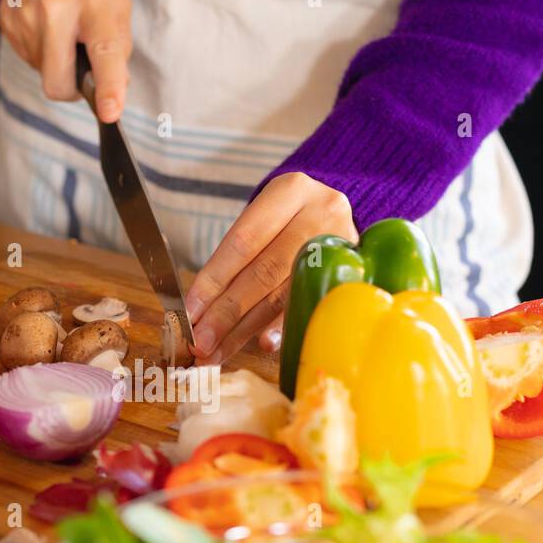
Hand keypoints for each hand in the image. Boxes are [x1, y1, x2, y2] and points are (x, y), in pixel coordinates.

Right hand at [0, 0, 131, 122]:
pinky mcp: (6, 21)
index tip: (109, 112)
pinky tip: (46, 26)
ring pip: (42, 73)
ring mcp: (24, 17)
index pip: (103, 52)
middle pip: (57, 82)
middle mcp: (53, 10)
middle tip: (83, 69)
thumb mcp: (116, 2)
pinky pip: (28, 59)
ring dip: (57, 63)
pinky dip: (41, 52)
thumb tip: (114, 87)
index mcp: (91, 2)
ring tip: (63, 30)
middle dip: (72, 88)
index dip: (107, 87)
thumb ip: (119, 47)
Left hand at [185, 173, 356, 363]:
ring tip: (218, 351)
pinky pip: (309, 307)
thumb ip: (237, 259)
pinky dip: (282, 328)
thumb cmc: (290, 221)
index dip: (213, 281)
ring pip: (283, 295)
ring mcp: (342, 245)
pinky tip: (264, 344)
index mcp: (291, 191)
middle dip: (226, 313)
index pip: (243, 242)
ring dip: (246, 329)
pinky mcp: (353, 275)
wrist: (338, 214)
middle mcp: (321, 213)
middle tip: (199, 342)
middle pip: (264, 272)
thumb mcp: (265, 220)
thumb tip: (200, 312)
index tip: (189, 312)